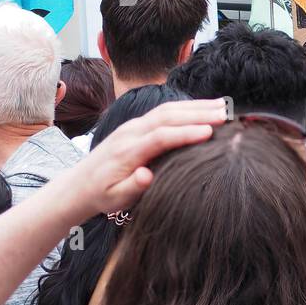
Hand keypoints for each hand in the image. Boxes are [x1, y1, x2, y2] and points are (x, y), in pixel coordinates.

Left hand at [71, 99, 227, 216]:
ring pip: (167, 110)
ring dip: (195, 106)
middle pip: (167, 117)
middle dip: (198, 113)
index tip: (210, 132)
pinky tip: (205, 108)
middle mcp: (130, 133)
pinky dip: (186, 107)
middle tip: (225, 113)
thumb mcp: (115, 199)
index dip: (185, 134)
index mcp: (127, 152)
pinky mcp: (137, 124)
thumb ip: (132, 187)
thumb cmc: (102, 195)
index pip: (160, 138)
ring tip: (223, 105)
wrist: (79, 184)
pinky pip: (164, 111)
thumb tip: (146, 175)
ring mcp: (133, 126)